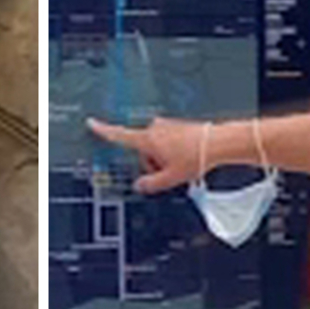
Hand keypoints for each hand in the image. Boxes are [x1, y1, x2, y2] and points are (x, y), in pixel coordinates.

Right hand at [88, 116, 210, 193]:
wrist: (217, 143)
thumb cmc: (195, 156)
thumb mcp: (170, 178)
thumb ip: (150, 184)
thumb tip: (140, 186)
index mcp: (148, 139)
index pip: (120, 135)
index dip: (104, 131)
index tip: (91, 123)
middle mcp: (154, 129)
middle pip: (142, 151)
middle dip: (152, 164)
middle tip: (169, 172)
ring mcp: (166, 126)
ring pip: (156, 148)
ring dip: (164, 159)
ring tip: (181, 165)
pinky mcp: (176, 126)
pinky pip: (167, 142)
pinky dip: (173, 152)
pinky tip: (186, 158)